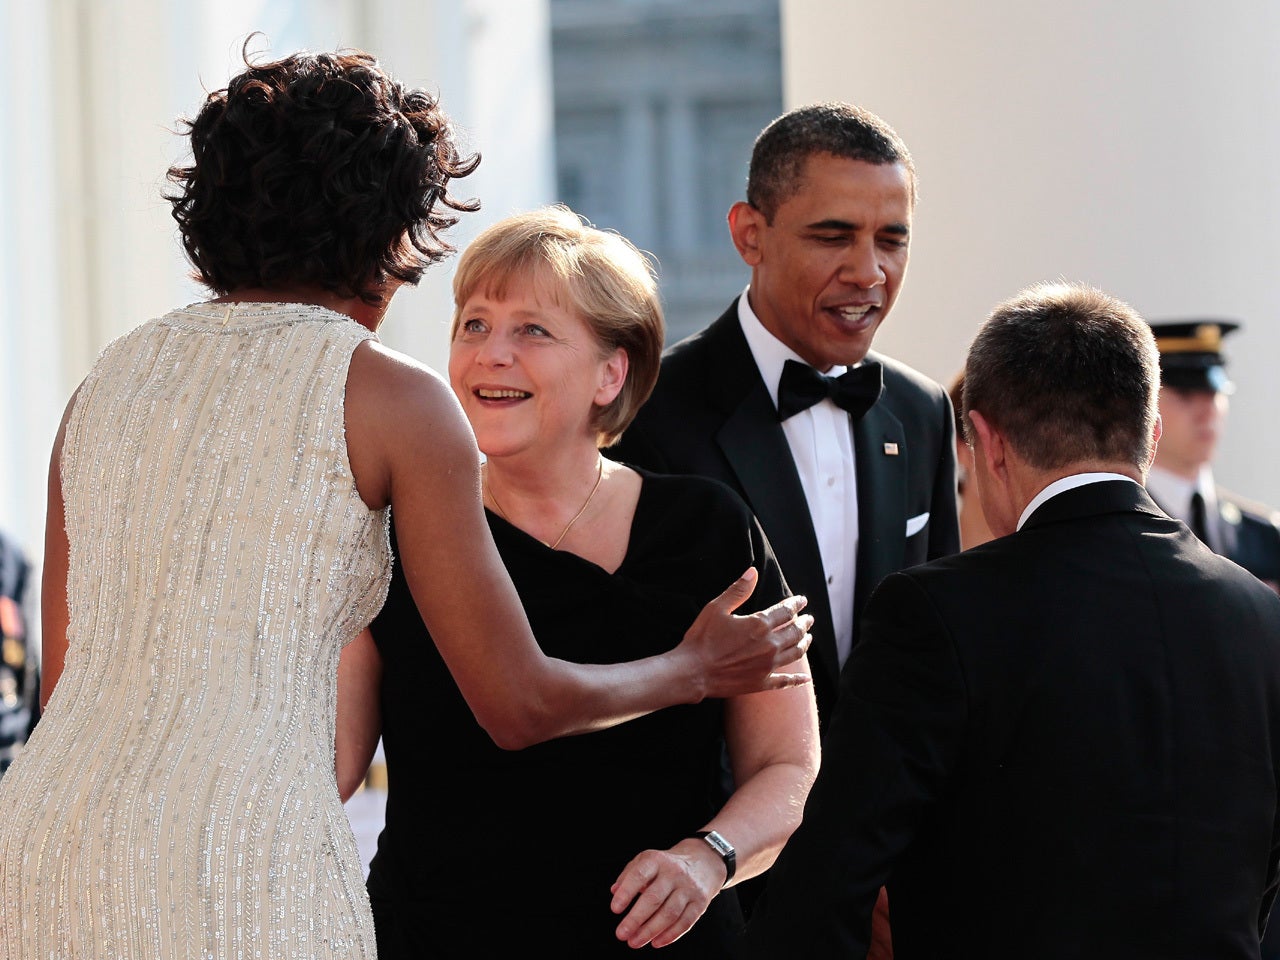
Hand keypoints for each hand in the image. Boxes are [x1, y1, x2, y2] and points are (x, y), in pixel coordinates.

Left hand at [610, 838, 722, 948]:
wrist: (704, 862)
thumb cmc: (667, 865)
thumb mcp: (647, 860)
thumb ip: (629, 874)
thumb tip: (615, 891)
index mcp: (657, 860)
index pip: (639, 875)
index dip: (626, 893)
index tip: (615, 909)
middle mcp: (674, 873)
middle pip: (654, 898)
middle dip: (636, 919)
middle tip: (621, 934)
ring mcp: (689, 888)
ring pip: (669, 913)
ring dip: (650, 931)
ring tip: (634, 942)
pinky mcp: (700, 903)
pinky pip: (685, 922)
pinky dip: (670, 935)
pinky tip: (656, 942)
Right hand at [678, 568, 812, 700]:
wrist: (692, 672)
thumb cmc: (702, 638)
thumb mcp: (716, 608)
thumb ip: (738, 590)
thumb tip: (753, 572)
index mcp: (759, 625)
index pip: (786, 611)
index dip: (796, 604)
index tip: (802, 600)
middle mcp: (769, 645)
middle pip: (795, 632)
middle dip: (804, 623)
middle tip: (809, 618)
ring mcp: (767, 666)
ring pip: (795, 653)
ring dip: (804, 643)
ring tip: (808, 638)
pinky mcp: (762, 683)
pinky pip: (786, 682)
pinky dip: (798, 680)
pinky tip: (806, 678)